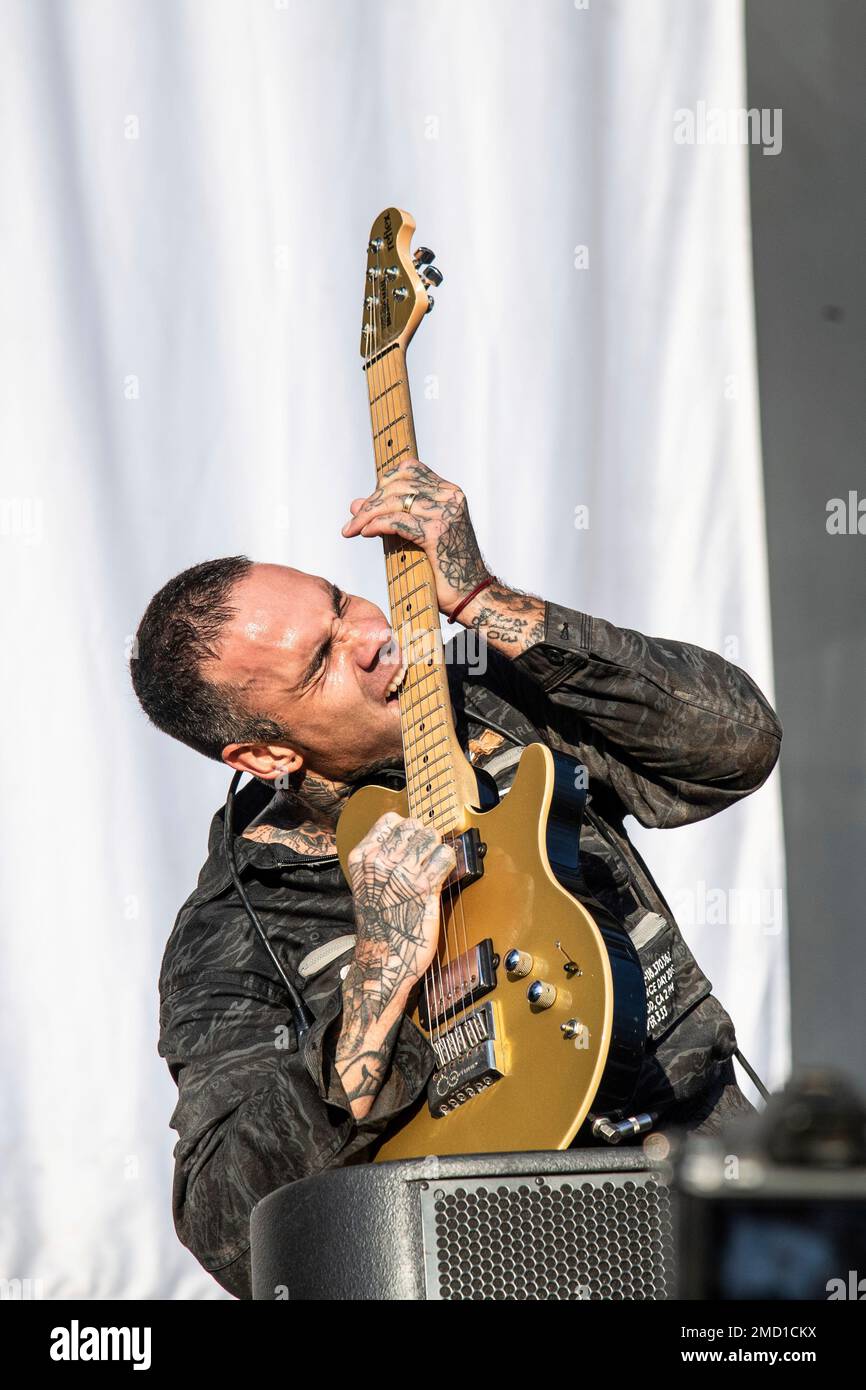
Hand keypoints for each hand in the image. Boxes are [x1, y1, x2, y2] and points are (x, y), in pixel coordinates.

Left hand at [341, 458, 488, 615]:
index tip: (368, 504)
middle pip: (399, 484)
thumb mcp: (414, 535)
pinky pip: (397, 521)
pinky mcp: (437, 532)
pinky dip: (376, 525)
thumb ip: (389, 516)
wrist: (471, 595)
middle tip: (353, 521)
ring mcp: (446, 513)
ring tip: (352, 529)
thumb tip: (354, 504)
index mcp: (450, 493)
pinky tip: (364, 533)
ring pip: (395, 501)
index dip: (384, 482)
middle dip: (371, 502)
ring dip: (367, 515)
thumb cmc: (444, 569)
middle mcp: (451, 497)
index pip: (410, 469)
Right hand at [346, 810, 455, 998]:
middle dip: (424, 837)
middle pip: (414, 825)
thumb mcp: (367, 884)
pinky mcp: (424, 888)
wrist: (382, 959)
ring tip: (434, 865)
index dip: (407, 829)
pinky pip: (444, 856)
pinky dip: (449, 861)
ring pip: (430, 836)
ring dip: (437, 848)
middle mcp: (380, 862)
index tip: (412, 843)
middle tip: (426, 857)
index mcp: (363, 858)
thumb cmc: (379, 924)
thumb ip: (381, 860)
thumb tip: (408, 838)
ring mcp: (402, 874)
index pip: (391, 820)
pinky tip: (443, 874)